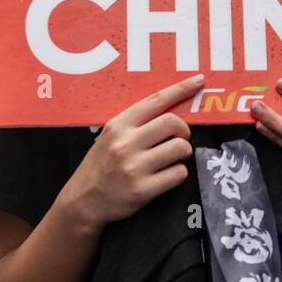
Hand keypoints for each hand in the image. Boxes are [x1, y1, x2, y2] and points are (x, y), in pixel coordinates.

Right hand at [61, 75, 203, 230]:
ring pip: (180, 148)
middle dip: (183, 131)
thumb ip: (135, 124)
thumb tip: (171, 112)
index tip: (199, 80)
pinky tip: (165, 177)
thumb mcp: (109, 137)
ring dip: (182, 153)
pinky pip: (179, 174)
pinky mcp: (143, 190)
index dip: (180, 89)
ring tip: (171, 159)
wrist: (83, 202)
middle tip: (179, 139)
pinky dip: (178, 174)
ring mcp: (134, 167)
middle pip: (173, 122)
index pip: (155, 100)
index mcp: (118, 125)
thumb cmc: (101, 166)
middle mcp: (125, 143)